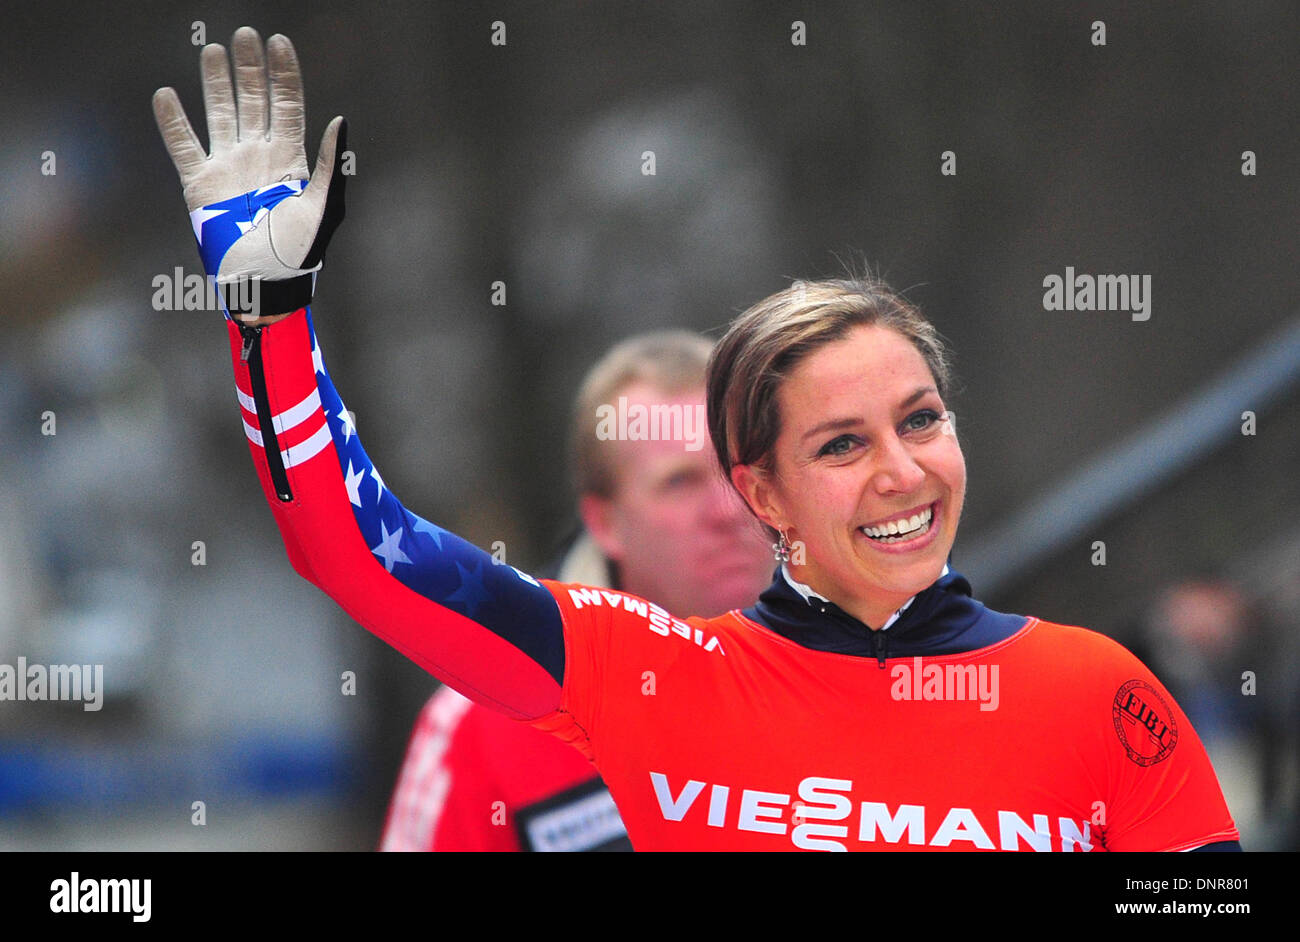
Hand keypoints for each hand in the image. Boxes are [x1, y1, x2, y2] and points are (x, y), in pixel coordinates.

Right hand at [152, 26, 345, 320]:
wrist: (264, 288)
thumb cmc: (298, 256)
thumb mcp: (322, 210)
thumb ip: (328, 165)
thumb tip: (340, 120)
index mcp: (291, 161)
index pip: (288, 106)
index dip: (284, 75)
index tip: (280, 42)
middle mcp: (258, 158)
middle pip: (253, 102)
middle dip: (250, 69)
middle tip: (245, 34)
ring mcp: (228, 169)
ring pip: (219, 115)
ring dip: (216, 83)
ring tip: (213, 50)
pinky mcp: (199, 186)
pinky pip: (183, 147)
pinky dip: (173, 122)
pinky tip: (166, 95)